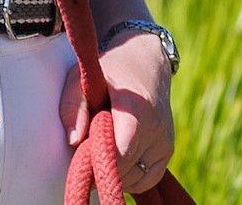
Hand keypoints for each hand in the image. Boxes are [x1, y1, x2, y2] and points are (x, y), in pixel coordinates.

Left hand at [60, 27, 175, 189]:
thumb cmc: (110, 69)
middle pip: (124, 169)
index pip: (120, 153)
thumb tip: (73, 141)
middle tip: (87, 151)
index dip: (97, 162)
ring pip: (135, 179)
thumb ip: (74, 106)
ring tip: (103, 148)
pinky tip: (117, 160)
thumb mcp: (84, 77)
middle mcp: (156, 128)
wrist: (145, 62)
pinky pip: (148, 179)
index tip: (81, 158)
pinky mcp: (168, 150)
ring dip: (115, 173)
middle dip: (101, 167)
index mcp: (136, 108)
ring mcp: (165, 141)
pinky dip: (130, 178)